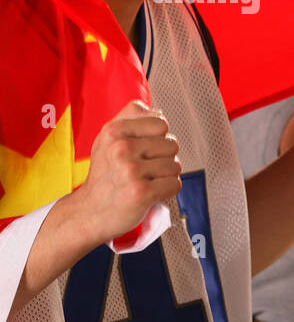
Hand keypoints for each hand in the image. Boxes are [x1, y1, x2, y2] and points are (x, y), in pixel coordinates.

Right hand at [68, 100, 180, 242]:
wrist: (90, 211)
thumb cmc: (105, 175)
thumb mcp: (108, 139)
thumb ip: (130, 118)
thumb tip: (155, 110)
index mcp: (113, 131)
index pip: (161, 123)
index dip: (158, 138)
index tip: (143, 150)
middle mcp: (120, 148)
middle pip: (172, 144)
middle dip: (163, 158)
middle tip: (143, 170)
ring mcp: (130, 171)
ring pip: (175, 165)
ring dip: (165, 176)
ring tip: (145, 182)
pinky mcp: (141, 192)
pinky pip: (174, 184)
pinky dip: (167, 191)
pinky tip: (150, 193)